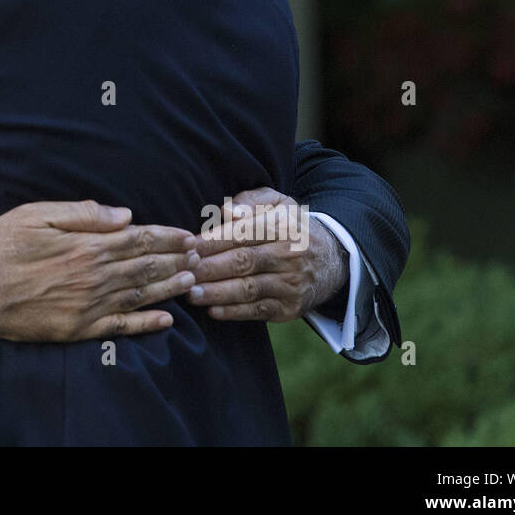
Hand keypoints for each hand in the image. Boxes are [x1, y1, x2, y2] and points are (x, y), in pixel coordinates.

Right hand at [0, 200, 200, 341]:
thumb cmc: (0, 246)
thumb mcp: (36, 214)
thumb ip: (83, 214)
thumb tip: (125, 214)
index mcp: (87, 246)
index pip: (138, 238)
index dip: (167, 236)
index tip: (189, 234)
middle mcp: (95, 277)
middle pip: (146, 267)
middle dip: (176, 259)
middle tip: (201, 256)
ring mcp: (89, 307)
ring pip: (140, 296)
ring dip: (169, 287)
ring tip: (192, 280)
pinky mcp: (78, 330)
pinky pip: (121, 329)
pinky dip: (147, 325)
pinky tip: (166, 320)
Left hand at [188, 187, 346, 321]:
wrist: (332, 259)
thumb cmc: (289, 226)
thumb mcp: (277, 203)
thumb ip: (250, 202)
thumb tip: (229, 212)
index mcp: (283, 226)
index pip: (243, 233)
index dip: (213, 241)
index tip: (187, 247)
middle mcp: (290, 255)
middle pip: (243, 261)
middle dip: (209, 268)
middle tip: (182, 272)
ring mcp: (291, 283)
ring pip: (249, 288)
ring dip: (217, 293)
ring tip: (190, 293)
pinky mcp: (290, 308)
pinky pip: (258, 310)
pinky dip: (235, 312)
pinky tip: (213, 310)